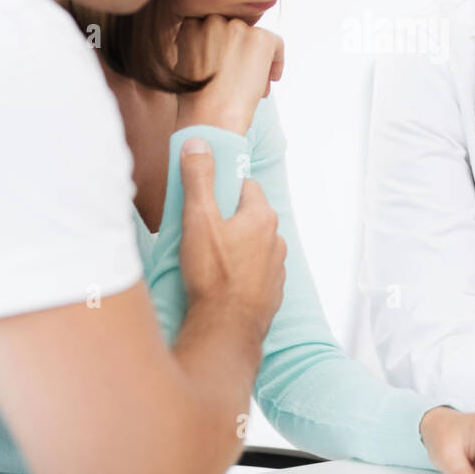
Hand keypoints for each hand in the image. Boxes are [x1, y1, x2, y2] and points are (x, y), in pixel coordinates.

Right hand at [173, 15, 283, 133]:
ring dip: (256, 61)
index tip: (226, 69)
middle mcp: (212, 19)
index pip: (216, 29)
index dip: (223, 49)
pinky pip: (276, 44)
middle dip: (240, 55)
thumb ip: (202, 47)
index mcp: (191, 23)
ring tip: (252, 87)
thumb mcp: (188, 64)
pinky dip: (277, 61)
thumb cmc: (196, 101)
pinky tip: (271, 79)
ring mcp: (237, 27)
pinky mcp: (260, 38)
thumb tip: (227, 46)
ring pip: (255, 39)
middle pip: (236, 33)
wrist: (209, 117)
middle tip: (240, 81)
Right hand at [176, 137, 285, 339]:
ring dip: (236, 248)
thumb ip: (198, 178)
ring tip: (208, 260)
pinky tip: (221, 283)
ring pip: (254, 247)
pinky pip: (255, 274)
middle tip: (200, 232)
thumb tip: (197, 143)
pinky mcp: (272, 294)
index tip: (204, 202)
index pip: (245, 188)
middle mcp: (277, 241)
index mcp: (262, 217)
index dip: (223, 191)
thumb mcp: (198, 219)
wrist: (226, 331)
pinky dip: (241, 274)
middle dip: (228, 220)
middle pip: (250, 217)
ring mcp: (277, 270)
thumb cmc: (212, 274)